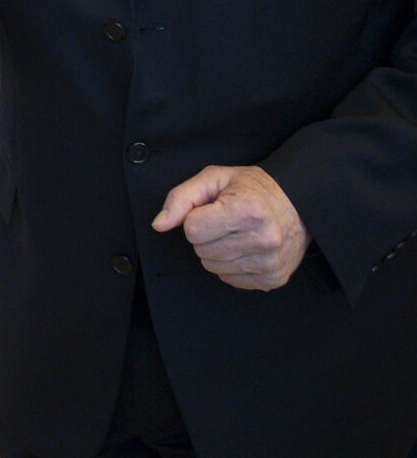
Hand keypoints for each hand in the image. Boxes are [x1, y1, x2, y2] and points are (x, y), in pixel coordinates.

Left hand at [151, 164, 309, 290]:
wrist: (298, 203)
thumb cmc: (252, 188)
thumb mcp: (214, 178)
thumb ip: (181, 198)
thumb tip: (160, 224)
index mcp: (246, 210)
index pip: (192, 229)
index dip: (195, 218)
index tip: (211, 210)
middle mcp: (262, 239)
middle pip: (201, 250)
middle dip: (205, 235)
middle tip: (225, 221)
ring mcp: (270, 262)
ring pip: (212, 267)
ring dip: (216, 251)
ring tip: (236, 233)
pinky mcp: (273, 279)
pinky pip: (229, 279)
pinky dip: (231, 265)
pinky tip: (245, 248)